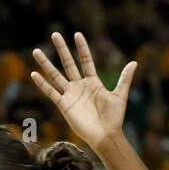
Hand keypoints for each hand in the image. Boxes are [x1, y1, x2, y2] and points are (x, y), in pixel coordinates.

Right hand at [31, 31, 135, 151]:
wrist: (106, 136)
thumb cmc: (114, 118)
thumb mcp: (120, 95)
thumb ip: (124, 78)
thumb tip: (134, 62)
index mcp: (93, 83)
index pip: (85, 61)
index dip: (82, 48)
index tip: (77, 34)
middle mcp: (80, 87)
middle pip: (68, 64)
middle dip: (62, 49)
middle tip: (55, 34)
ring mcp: (70, 95)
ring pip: (55, 75)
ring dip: (46, 63)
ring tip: (36, 51)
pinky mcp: (64, 105)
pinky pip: (51, 92)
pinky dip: (42, 84)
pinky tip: (33, 74)